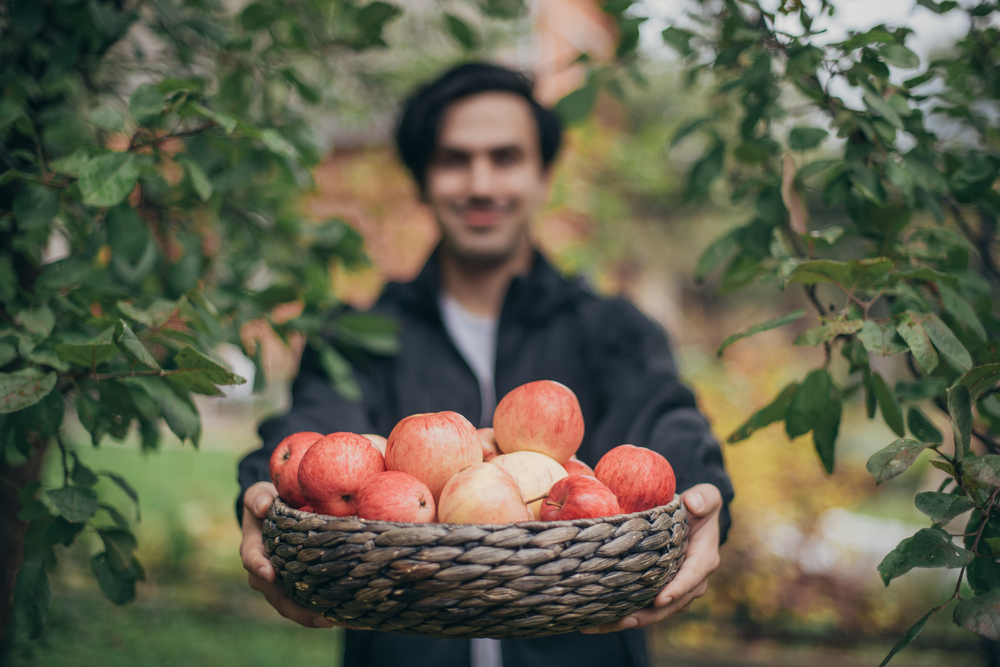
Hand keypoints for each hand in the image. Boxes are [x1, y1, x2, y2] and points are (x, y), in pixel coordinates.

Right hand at [240, 481, 366, 629]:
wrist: (275, 514)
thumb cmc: (268, 503)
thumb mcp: (259, 495)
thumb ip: (258, 497)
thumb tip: (263, 507)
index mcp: (254, 549)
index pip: (253, 559)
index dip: (259, 566)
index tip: (269, 573)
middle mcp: (266, 572)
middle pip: (277, 597)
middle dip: (297, 610)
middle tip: (320, 618)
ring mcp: (282, 583)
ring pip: (294, 606)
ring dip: (314, 617)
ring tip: (338, 622)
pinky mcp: (299, 585)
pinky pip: (309, 602)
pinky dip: (326, 610)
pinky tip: (349, 616)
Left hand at [580, 483, 721, 633]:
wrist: (690, 518)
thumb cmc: (698, 507)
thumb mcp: (707, 497)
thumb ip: (705, 498)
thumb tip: (694, 503)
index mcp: (703, 560)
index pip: (691, 577)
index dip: (677, 590)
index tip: (660, 600)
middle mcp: (690, 581)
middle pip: (670, 604)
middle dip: (649, 615)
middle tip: (626, 620)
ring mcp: (674, 589)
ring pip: (654, 612)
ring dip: (631, 620)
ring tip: (605, 625)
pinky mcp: (657, 591)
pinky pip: (642, 606)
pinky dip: (621, 615)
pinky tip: (596, 622)